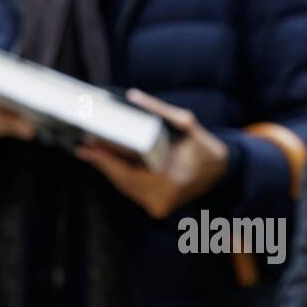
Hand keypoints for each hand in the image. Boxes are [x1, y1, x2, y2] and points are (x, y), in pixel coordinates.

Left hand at [75, 88, 227, 218]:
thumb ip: (159, 110)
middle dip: (103, 163)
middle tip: (84, 147)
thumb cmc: (202, 146)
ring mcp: (160, 206)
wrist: (222, 173)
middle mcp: (165, 197)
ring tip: (93, 152)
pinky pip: (133, 191)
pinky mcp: (157, 209)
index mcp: (172, 178)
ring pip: (125, 187)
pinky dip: (122, 177)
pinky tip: (111, 163)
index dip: (105, 160)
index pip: (128, 172)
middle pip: (122, 181)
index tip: (87, 149)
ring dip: (110, 170)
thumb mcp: (186, 123)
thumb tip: (132, 97)